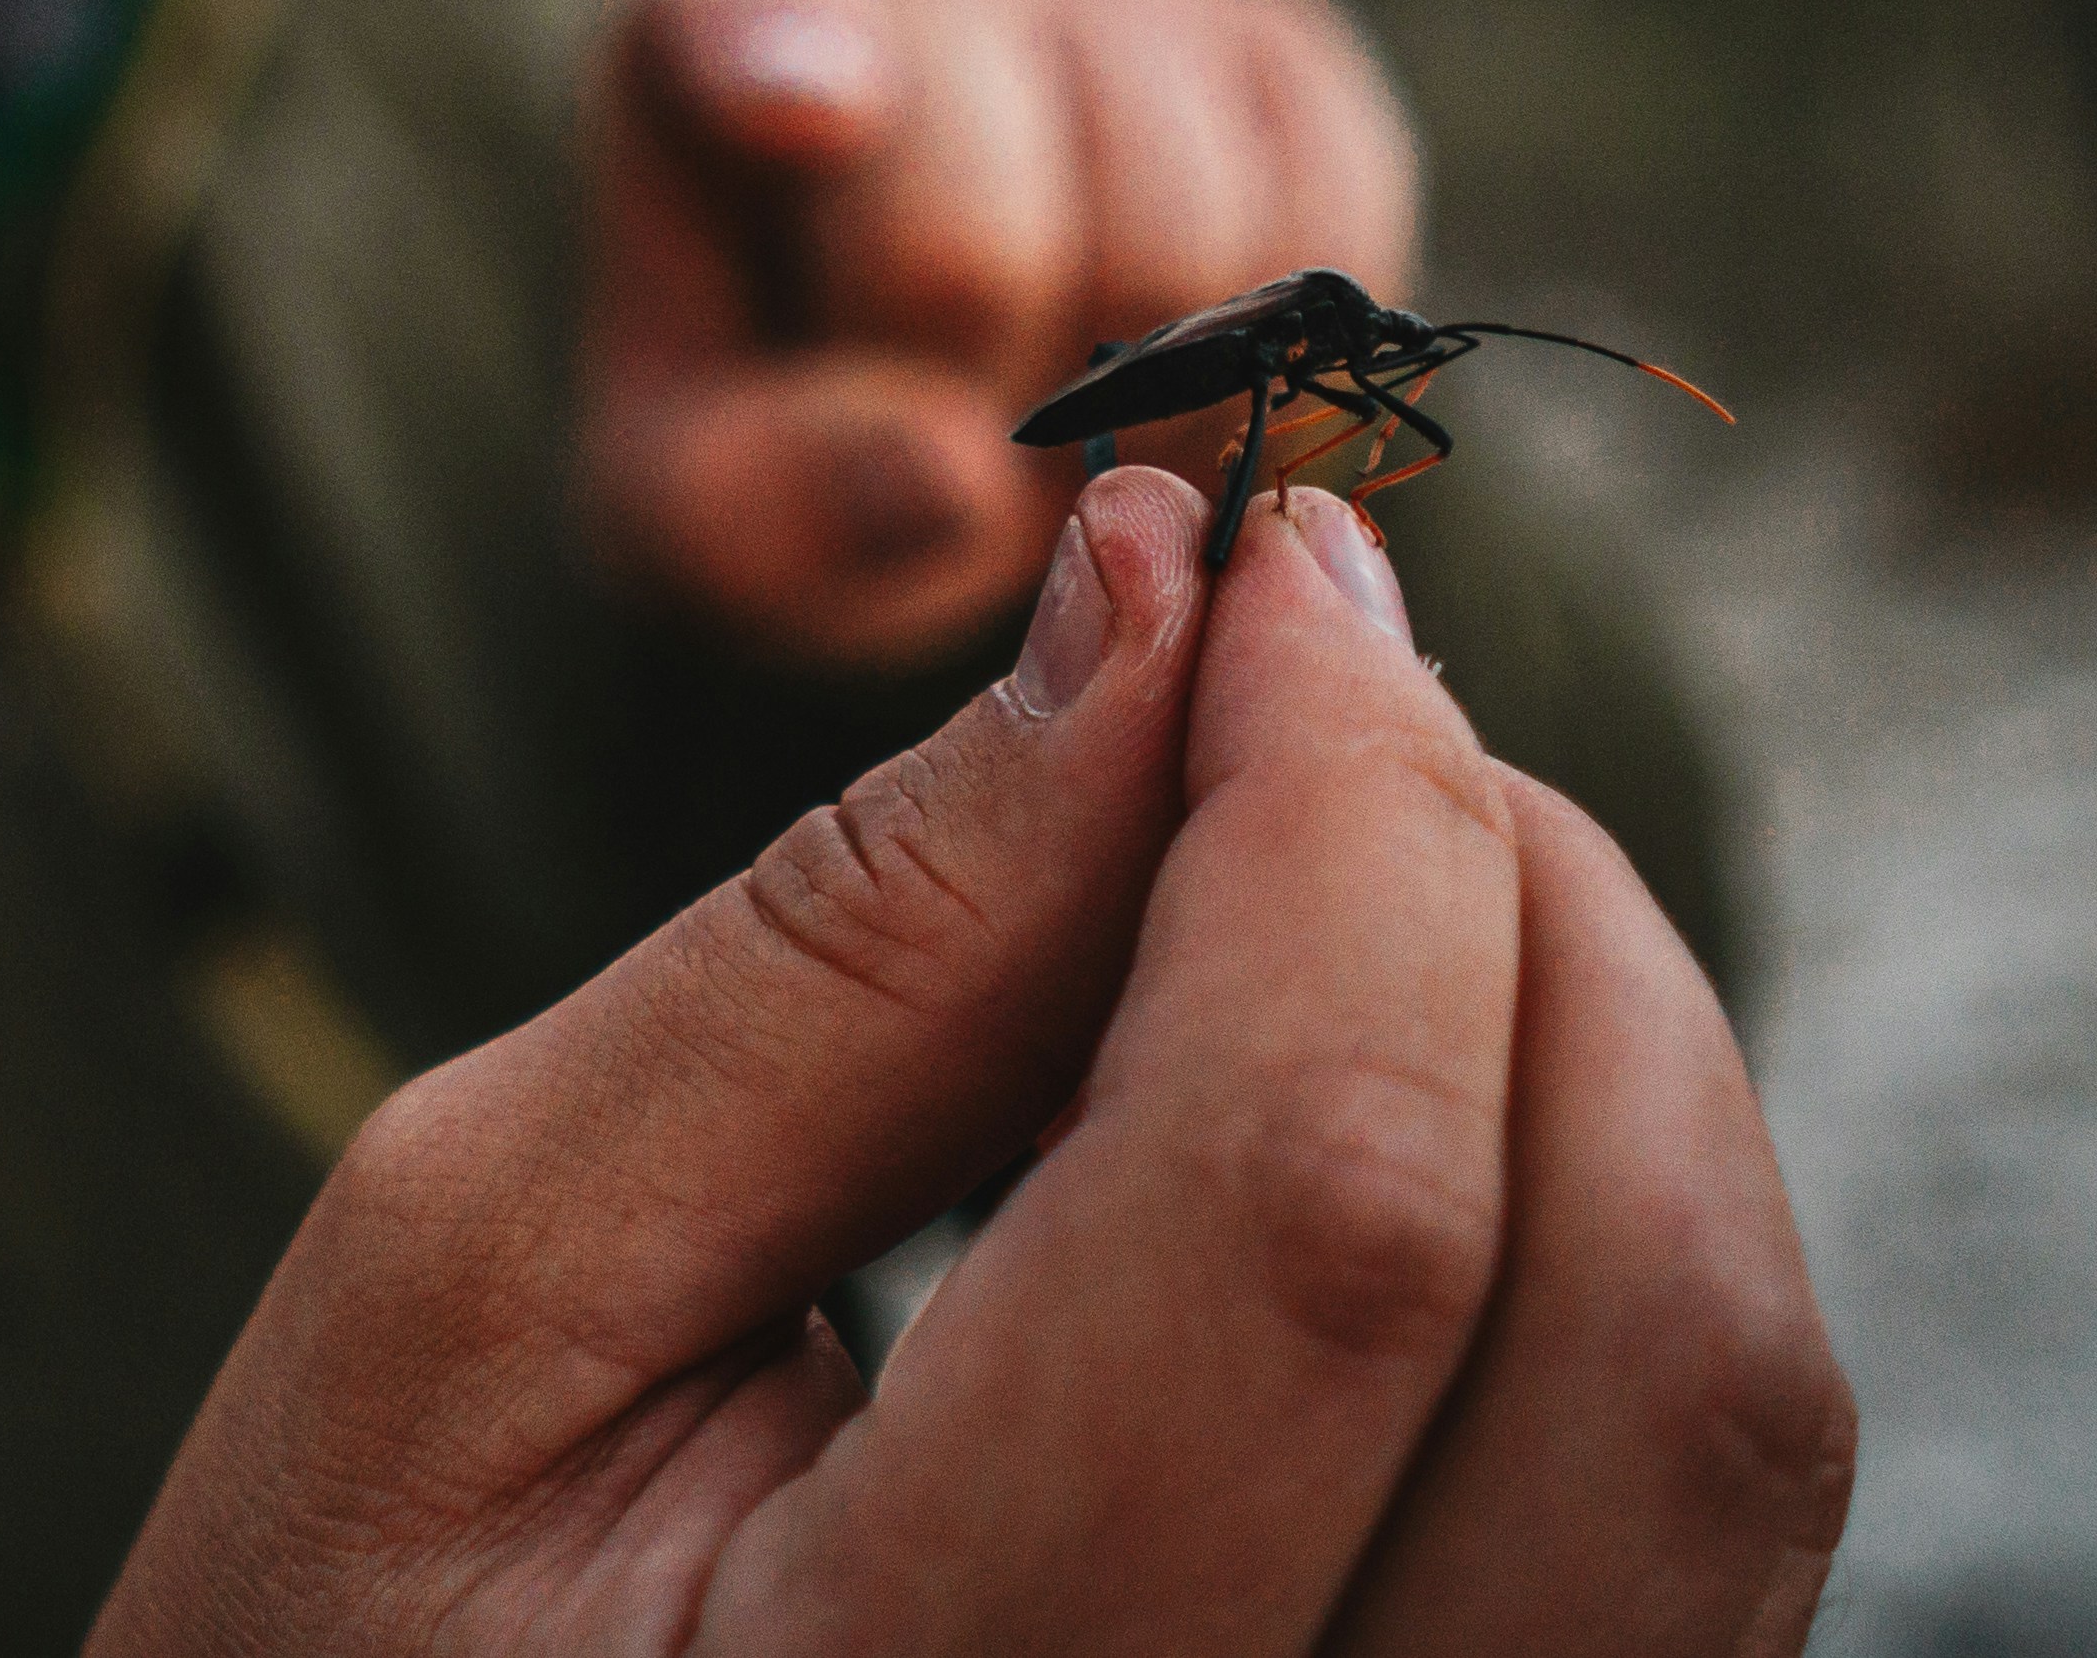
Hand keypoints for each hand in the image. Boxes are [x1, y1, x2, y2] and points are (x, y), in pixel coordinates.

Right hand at [92, 473, 1855, 1657]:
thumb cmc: (371, 1636)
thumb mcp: (474, 1272)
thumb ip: (838, 954)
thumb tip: (1150, 610)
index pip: (1317, 1208)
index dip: (1340, 802)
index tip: (1260, 547)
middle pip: (1641, 1331)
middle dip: (1516, 893)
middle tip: (1300, 689)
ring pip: (1726, 1437)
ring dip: (1585, 1048)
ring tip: (1303, 894)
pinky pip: (1688, 1527)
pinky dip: (1582, 1236)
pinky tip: (1348, 1133)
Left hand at [583, 0, 1416, 668]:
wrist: (937, 370)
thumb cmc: (773, 417)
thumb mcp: (690, 507)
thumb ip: (753, 506)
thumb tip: (948, 469)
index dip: (779, 52)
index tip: (800, 119)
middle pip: (971, 227)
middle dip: (962, 399)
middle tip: (949, 422)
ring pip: (1177, 243)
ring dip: (1129, 398)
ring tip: (1049, 394)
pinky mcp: (1280, 33)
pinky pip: (1322, 237)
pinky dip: (1267, 360)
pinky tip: (1175, 366)